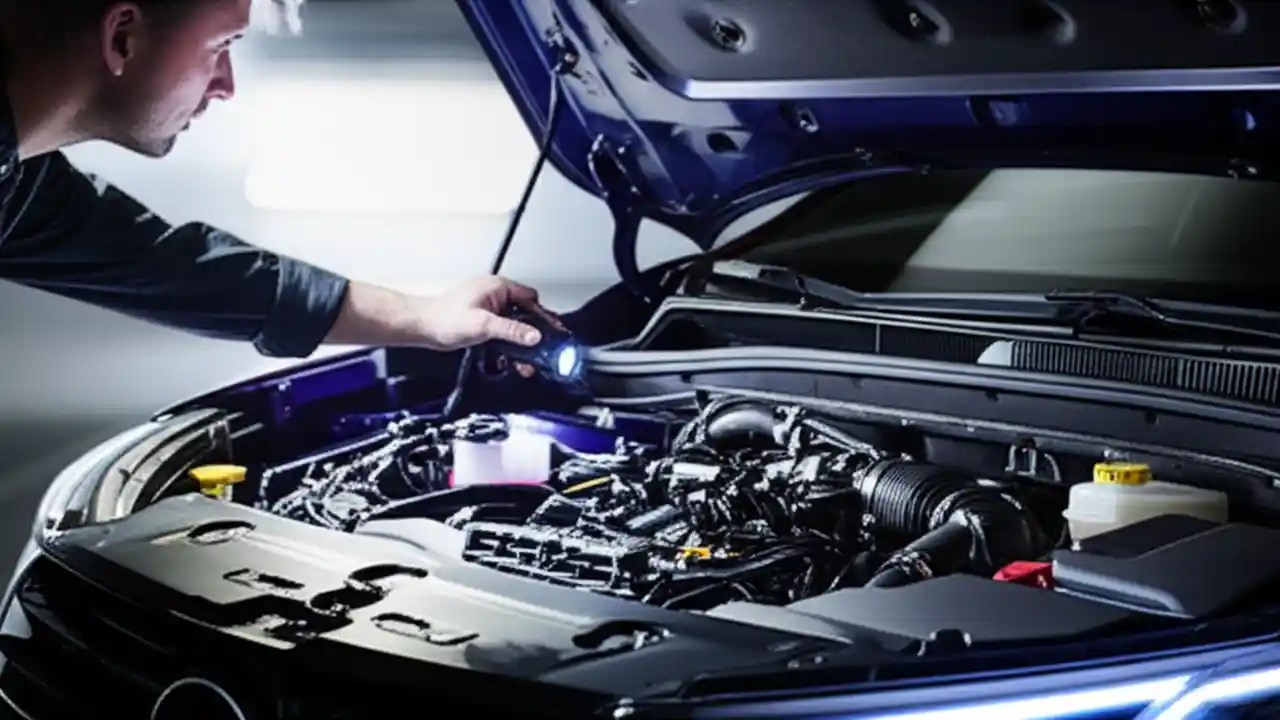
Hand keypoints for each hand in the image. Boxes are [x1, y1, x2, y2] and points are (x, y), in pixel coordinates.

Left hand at [417, 276, 561, 350]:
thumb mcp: (483, 325)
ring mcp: (488, 308)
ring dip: (519, 341)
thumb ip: (511, 330)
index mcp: (498, 288)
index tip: (551, 331)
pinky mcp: (482, 321)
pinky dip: (507, 344)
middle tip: (540, 350)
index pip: (532, 298)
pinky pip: (502, 331)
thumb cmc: (443, 318)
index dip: (542, 315)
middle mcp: (495, 295)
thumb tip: (534, 335)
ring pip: (514, 324)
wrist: (421, 327)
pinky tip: (508, 358)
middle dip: (531, 332)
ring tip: (525, 360)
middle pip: (525, 313)